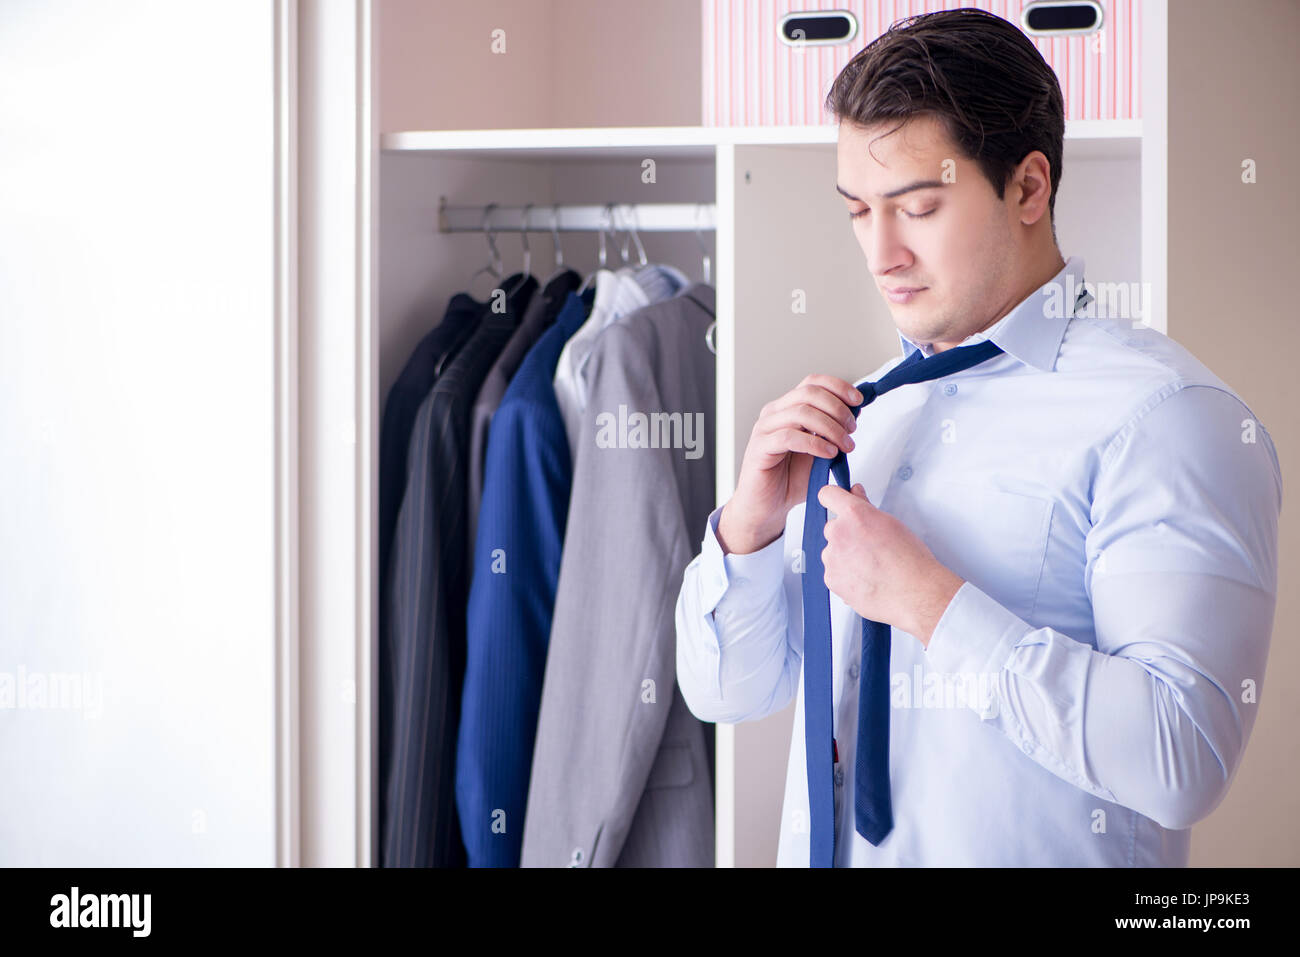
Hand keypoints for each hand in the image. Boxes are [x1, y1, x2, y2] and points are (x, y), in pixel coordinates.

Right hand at [717, 374, 862, 553]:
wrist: (768, 507)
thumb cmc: (791, 480)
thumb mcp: (819, 450)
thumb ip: (831, 431)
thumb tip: (855, 414)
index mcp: (787, 408)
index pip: (812, 382)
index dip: (838, 387)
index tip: (858, 401)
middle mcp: (774, 413)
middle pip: (809, 393)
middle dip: (837, 409)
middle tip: (852, 429)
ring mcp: (764, 429)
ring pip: (801, 413)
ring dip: (830, 427)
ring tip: (845, 445)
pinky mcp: (759, 448)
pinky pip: (789, 437)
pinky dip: (814, 443)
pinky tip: (829, 453)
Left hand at [820, 484, 963, 647]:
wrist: (914, 593)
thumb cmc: (910, 561)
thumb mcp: (892, 524)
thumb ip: (866, 507)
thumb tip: (856, 494)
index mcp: (854, 515)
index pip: (828, 494)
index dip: (834, 498)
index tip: (837, 503)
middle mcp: (839, 533)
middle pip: (833, 527)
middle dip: (846, 534)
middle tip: (868, 546)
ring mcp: (832, 557)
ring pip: (832, 551)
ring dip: (845, 556)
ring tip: (871, 567)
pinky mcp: (831, 579)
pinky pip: (833, 572)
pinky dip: (845, 576)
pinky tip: (865, 579)